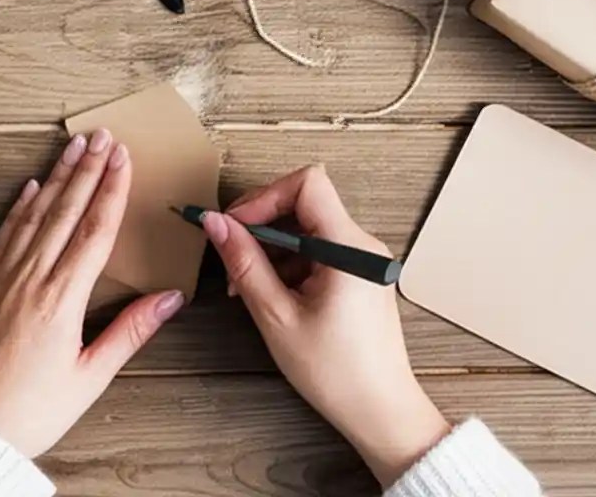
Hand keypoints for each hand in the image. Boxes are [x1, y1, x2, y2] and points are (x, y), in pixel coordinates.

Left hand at [0, 129, 185, 457]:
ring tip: (72, 147)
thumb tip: (170, 299)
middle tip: (103, 136)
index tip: (123, 158)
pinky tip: (28, 189)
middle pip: (65, 211)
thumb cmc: (29, 411)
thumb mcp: (90, 377)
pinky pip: (2, 236)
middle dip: (87, 169)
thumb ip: (130, 332)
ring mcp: (0, 279)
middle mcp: (30, 279)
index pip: (95, 230)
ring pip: (33, 215)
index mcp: (62, 299)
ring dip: (55, 177)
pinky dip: (17, 208)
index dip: (112, 190)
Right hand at [203, 165, 449, 486]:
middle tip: (231, 258)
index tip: (234, 225)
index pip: (307, 183)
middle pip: (304, 203)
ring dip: (271, 248)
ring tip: (246, 288)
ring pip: (307, 228)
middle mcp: (362, 245)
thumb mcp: (277, 316)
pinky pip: (318, 251)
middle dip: (261, 225)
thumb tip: (215, 223)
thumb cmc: (336, 373)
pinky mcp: (359, 275)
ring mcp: (363, 260)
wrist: (380, 411)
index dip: (265, 197)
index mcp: (349, 248)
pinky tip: (270, 295)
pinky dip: (288, 264)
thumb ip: (245, 262)